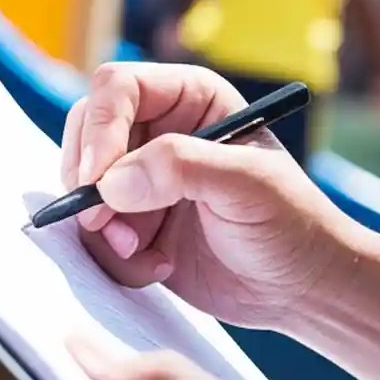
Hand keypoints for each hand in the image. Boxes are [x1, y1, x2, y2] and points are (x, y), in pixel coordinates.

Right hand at [61, 62, 358, 329]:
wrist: (299, 291)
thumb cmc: (291, 226)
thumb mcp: (247, 186)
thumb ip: (182, 168)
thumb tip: (111, 181)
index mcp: (190, 99)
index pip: (117, 88)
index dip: (99, 127)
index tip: (97, 178)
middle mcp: (157, 133)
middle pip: (85, 133)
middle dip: (88, 181)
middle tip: (103, 221)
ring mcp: (140, 180)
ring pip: (81, 188)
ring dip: (102, 228)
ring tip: (144, 251)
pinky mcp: (131, 224)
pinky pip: (92, 233)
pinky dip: (114, 256)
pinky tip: (158, 265)